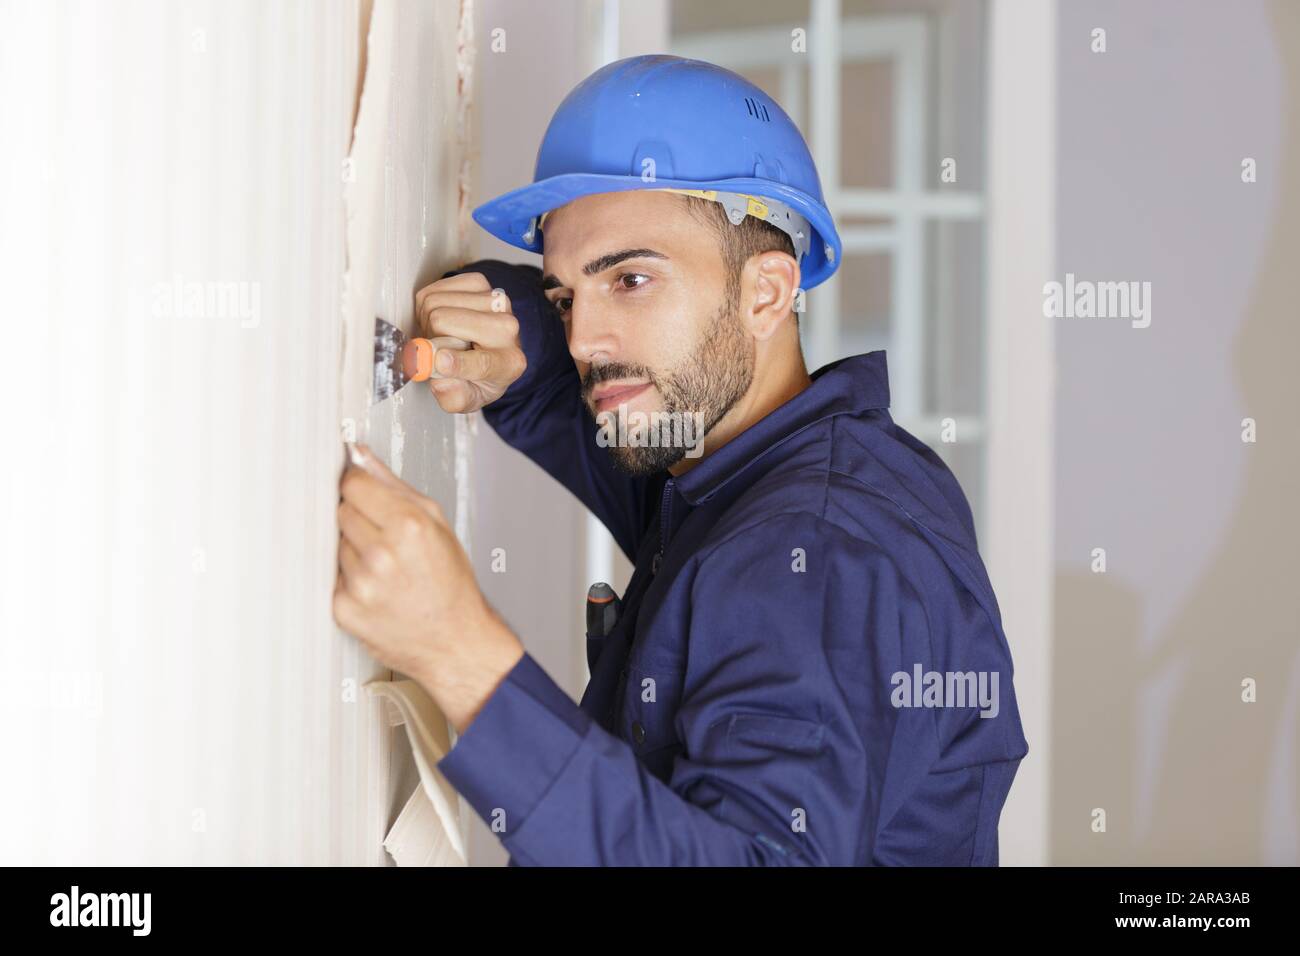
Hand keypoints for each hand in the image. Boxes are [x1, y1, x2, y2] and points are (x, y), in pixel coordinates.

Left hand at [332, 444, 523, 729]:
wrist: (455, 640)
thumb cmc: (451, 583)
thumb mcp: (437, 523)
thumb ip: (394, 485)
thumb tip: (359, 454)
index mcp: (408, 527)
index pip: (353, 485)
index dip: (361, 489)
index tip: (370, 497)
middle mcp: (382, 555)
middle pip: (341, 512)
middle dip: (360, 519)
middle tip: (386, 539)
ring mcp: (361, 584)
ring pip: (336, 545)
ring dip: (355, 551)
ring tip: (386, 568)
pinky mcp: (345, 609)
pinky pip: (333, 576)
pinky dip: (350, 579)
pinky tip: (377, 588)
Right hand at [414, 271, 526, 413]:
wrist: (489, 350)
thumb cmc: (477, 375)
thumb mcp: (466, 399)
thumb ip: (453, 397)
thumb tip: (441, 378)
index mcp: (509, 364)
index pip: (483, 362)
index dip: (458, 362)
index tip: (440, 361)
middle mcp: (508, 328)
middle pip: (443, 321)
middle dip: (430, 337)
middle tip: (438, 349)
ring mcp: (495, 301)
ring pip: (435, 303)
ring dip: (428, 321)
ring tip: (442, 334)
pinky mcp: (479, 283)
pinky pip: (434, 289)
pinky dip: (429, 305)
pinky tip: (445, 318)